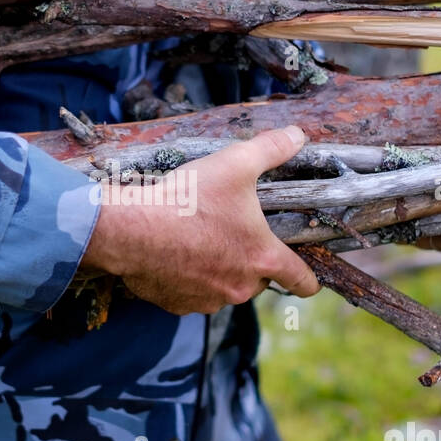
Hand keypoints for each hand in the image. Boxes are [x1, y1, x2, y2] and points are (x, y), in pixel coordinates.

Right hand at [82, 126, 320, 314]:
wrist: (131, 230)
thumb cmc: (188, 199)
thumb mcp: (236, 163)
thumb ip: (272, 149)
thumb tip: (298, 135)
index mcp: (262, 258)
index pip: (301, 280)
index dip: (308, 280)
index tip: (309, 281)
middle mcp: (240, 287)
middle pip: (258, 279)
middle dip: (249, 260)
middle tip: (229, 232)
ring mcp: (208, 300)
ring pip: (224, 286)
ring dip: (218, 270)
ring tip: (197, 240)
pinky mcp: (178, 305)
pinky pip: (191, 293)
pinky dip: (187, 278)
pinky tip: (173, 254)